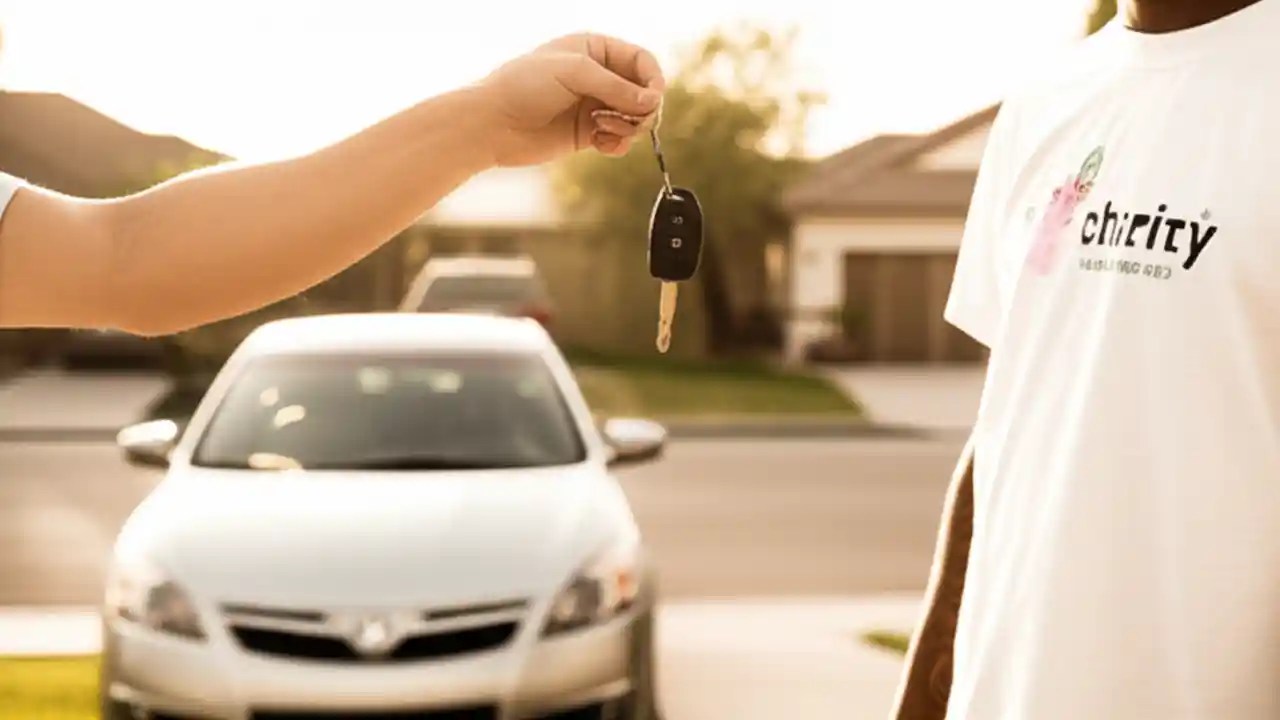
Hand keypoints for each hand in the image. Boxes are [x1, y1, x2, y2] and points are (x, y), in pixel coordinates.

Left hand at [478, 33, 665, 166]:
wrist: (493, 124)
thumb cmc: (524, 86)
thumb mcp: (574, 73)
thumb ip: (616, 86)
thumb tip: (653, 102)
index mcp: (595, 50)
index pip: (642, 61)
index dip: (652, 80)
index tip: (652, 100)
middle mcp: (598, 77)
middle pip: (644, 93)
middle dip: (642, 109)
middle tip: (628, 120)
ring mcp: (594, 106)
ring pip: (635, 119)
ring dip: (628, 128)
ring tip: (603, 130)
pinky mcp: (588, 134)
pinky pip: (620, 140)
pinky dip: (618, 144)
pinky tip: (600, 145)